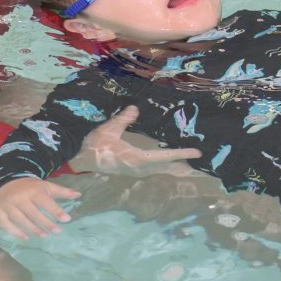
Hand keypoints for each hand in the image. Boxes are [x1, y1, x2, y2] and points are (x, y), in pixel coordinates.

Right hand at [0, 178, 80, 239]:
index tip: (66, 219)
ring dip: (32, 229)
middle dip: (46, 223)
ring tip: (44, 236)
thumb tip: (79, 195)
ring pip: (20, 220)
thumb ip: (61, 192)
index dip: (56, 211)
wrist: (6, 180)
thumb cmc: (30, 187)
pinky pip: (5, 224)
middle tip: (57, 231)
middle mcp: (20, 198)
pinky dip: (15, 232)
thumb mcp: (46, 186)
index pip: (45, 202)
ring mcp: (8, 205)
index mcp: (33, 191)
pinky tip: (25, 237)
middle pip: (33, 213)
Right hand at [69, 105, 201, 177]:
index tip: (197, 153)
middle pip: (166, 167)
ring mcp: (135, 172)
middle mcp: (140, 168)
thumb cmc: (94, 146)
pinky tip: (166, 163)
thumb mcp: (108, 129)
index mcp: (137, 159)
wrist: (81, 161)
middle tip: (200, 163)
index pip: (164, 156)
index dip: (182, 154)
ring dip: (174, 167)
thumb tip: (136, 108)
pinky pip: (153, 170)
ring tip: (188, 164)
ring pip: (160, 170)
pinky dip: (164, 167)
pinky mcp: (131, 171)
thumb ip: (123, 119)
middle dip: (183, 164)